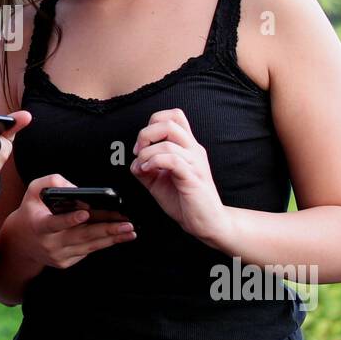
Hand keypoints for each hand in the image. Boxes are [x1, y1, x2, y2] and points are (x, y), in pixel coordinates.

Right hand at [5, 174, 135, 269]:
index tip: (85, 213)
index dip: (69, 219)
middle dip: (106, 229)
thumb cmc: (30, 212)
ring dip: (111, 238)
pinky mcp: (65, 262)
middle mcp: (49, 243)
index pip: (54, 223)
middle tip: (126, 224)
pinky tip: (116, 237)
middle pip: (81, 236)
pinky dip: (102, 243)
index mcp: (39, 225)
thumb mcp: (33, 191)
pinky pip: (87, 251)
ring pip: (88, 246)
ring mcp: (58, 255)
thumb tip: (76, 189)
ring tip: (129, 231)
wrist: (19, 243)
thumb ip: (51, 182)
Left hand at [131, 108, 233, 247]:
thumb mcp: (159, 181)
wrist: (207, 223)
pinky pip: (173, 160)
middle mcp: (193, 150)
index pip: (174, 116)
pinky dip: (154, 162)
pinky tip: (149, 171)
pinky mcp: (193, 178)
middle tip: (138, 152)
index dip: (152, 123)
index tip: (142, 144)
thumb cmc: (186, 201)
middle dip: (146, 134)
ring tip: (143, 166)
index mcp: (187, 147)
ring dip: (147, 152)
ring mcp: (194, 163)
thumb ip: (146, 167)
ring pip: (169, 141)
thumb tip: (133, 161)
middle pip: (170, 122)